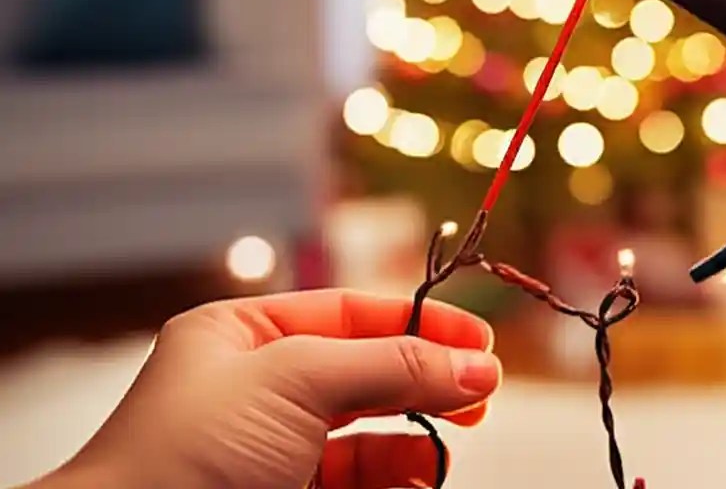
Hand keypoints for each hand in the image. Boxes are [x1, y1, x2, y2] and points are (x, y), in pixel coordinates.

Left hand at [30, 289, 501, 488]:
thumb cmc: (184, 456)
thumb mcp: (297, 380)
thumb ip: (391, 365)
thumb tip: (474, 363)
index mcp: (242, 336)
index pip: (351, 313)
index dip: (419, 324)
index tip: (479, 343)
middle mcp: (257, 388)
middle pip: (368, 370)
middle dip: (427, 381)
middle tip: (481, 394)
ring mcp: (270, 449)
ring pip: (368, 434)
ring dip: (417, 439)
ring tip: (449, 447)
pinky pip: (357, 480)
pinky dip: (397, 480)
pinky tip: (420, 480)